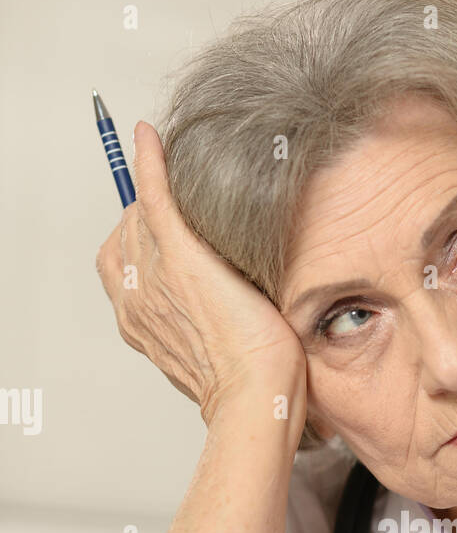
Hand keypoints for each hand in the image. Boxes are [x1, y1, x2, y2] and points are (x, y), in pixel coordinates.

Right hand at [95, 120, 306, 426]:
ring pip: (143, 214)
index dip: (144, 240)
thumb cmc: (247, 384)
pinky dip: (151, 164)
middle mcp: (136, 297)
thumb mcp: (214, 352)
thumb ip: (203, 323)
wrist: (255, 393)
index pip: (124, 261)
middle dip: (154, 215)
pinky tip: (151, 140)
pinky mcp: (181, 256)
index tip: (167, 231)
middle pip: (130, 232)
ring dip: (162, 194)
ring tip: (187, 183)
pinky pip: (156, 197)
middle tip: (191, 207)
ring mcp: (155, 274)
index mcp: (139, 322)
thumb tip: (225, 306)